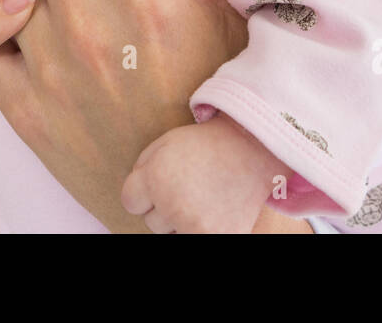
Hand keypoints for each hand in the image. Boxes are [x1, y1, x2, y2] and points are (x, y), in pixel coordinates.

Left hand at [121, 114, 280, 232]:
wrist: (251, 148)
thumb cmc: (204, 144)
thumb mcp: (164, 143)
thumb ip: (141, 170)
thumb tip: (133, 200)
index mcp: (155, 177)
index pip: (129, 202)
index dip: (142, 193)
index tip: (159, 183)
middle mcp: (173, 204)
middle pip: (151, 223)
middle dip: (164, 207)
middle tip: (188, 186)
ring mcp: (196, 225)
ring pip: (172, 235)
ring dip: (181, 221)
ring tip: (201, 196)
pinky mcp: (218, 236)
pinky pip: (193, 239)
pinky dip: (200, 229)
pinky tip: (211, 211)